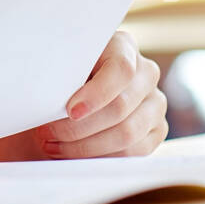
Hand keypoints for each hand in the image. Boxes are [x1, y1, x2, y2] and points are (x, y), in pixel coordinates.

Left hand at [32, 30, 167, 158]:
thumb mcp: (63, 65)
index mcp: (123, 46)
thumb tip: (50, 97)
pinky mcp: (157, 129)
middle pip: (120, 107)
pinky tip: (73, 153)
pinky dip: (100, 157)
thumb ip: (63, 75)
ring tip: (54, 146)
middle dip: (79, 127)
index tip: (70, 111)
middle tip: (47, 133)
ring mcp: (155, 102)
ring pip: (127, 133)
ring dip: (85, 146)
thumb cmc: (65, 73)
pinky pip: (133, 151)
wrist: (78, 89)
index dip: (96, 94)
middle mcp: (146, 72)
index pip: (121, 69)